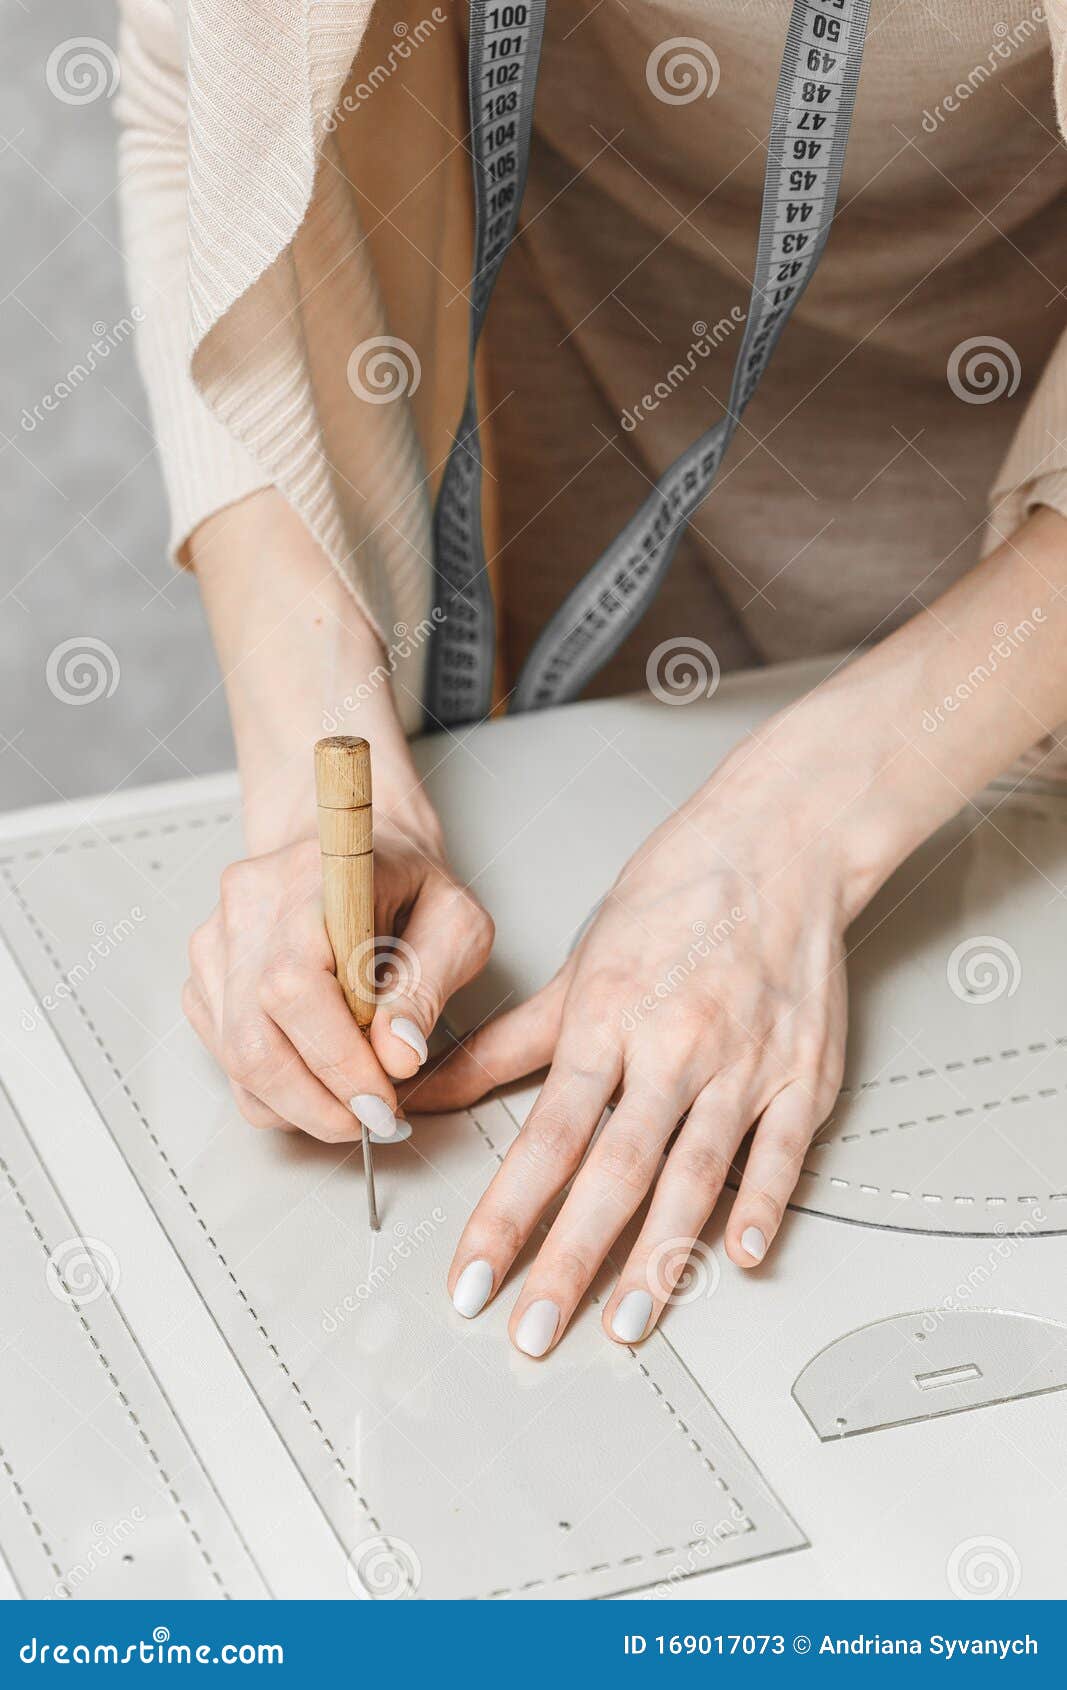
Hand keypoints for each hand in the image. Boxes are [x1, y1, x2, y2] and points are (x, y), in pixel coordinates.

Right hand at [184, 812, 493, 1140]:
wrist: (354, 850)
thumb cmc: (407, 883)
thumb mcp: (455, 923)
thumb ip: (428, 986)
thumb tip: (397, 1055)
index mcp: (310, 880)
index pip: (295, 988)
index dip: (335, 1059)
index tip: (382, 1100)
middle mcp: (248, 907)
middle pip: (252, 1038)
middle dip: (317, 1102)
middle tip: (373, 1122)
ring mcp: (216, 942)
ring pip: (236, 1058)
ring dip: (299, 1104)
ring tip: (355, 1104)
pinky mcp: (207, 976)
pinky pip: (227, 1057)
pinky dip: (276, 1090)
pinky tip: (321, 1082)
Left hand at [409, 741, 865, 1353]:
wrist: (780, 844)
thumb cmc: (676, 894)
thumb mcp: (581, 963)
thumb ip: (506, 1042)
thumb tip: (431, 1090)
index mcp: (608, 1018)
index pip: (545, 1135)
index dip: (505, 1214)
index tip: (473, 1276)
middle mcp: (674, 1047)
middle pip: (614, 1171)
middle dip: (569, 1259)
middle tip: (533, 1331)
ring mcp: (745, 1064)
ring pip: (696, 1176)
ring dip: (659, 1257)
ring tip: (625, 1322)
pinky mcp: (803, 1074)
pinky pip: (782, 1153)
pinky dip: (763, 1206)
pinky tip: (739, 1258)